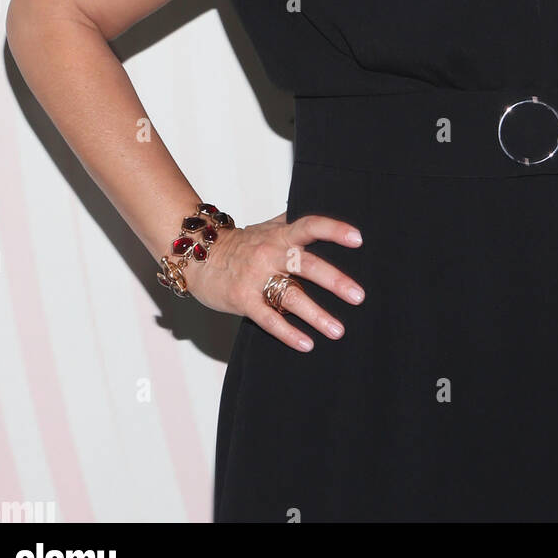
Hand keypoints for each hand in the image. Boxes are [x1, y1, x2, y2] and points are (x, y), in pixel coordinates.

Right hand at [185, 210, 364, 350]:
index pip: (310, 226)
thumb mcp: (269, 227)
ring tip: (338, 330)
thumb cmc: (242, 243)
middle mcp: (270, 253)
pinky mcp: (242, 300)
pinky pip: (268, 319)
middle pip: (306, 264)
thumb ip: (295, 222)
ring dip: (317, 315)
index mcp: (280, 234)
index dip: (334, 230)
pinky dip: (288, 333)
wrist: (199, 256)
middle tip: (359, 296)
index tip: (358, 239)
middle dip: (334, 280)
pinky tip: (307, 344)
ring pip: (290, 296)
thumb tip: (328, 213)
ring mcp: (256, 277)